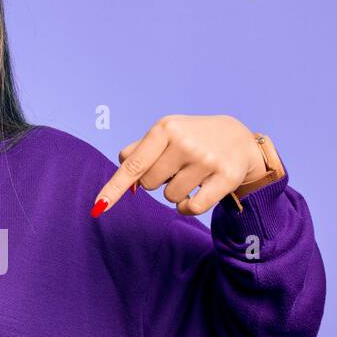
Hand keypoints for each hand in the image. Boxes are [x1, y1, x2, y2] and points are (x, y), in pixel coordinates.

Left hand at [91, 114, 265, 216]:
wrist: (237, 139)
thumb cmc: (191, 139)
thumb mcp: (165, 135)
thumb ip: (138, 152)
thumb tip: (123, 171)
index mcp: (165, 129)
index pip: (133, 165)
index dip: (114, 188)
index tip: (98, 207)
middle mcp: (185, 142)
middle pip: (148, 184)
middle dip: (158, 180)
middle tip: (176, 166)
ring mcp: (206, 160)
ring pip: (170, 197)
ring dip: (175, 192)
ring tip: (192, 174)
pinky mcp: (225, 177)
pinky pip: (191, 208)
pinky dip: (188, 207)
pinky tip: (198, 192)